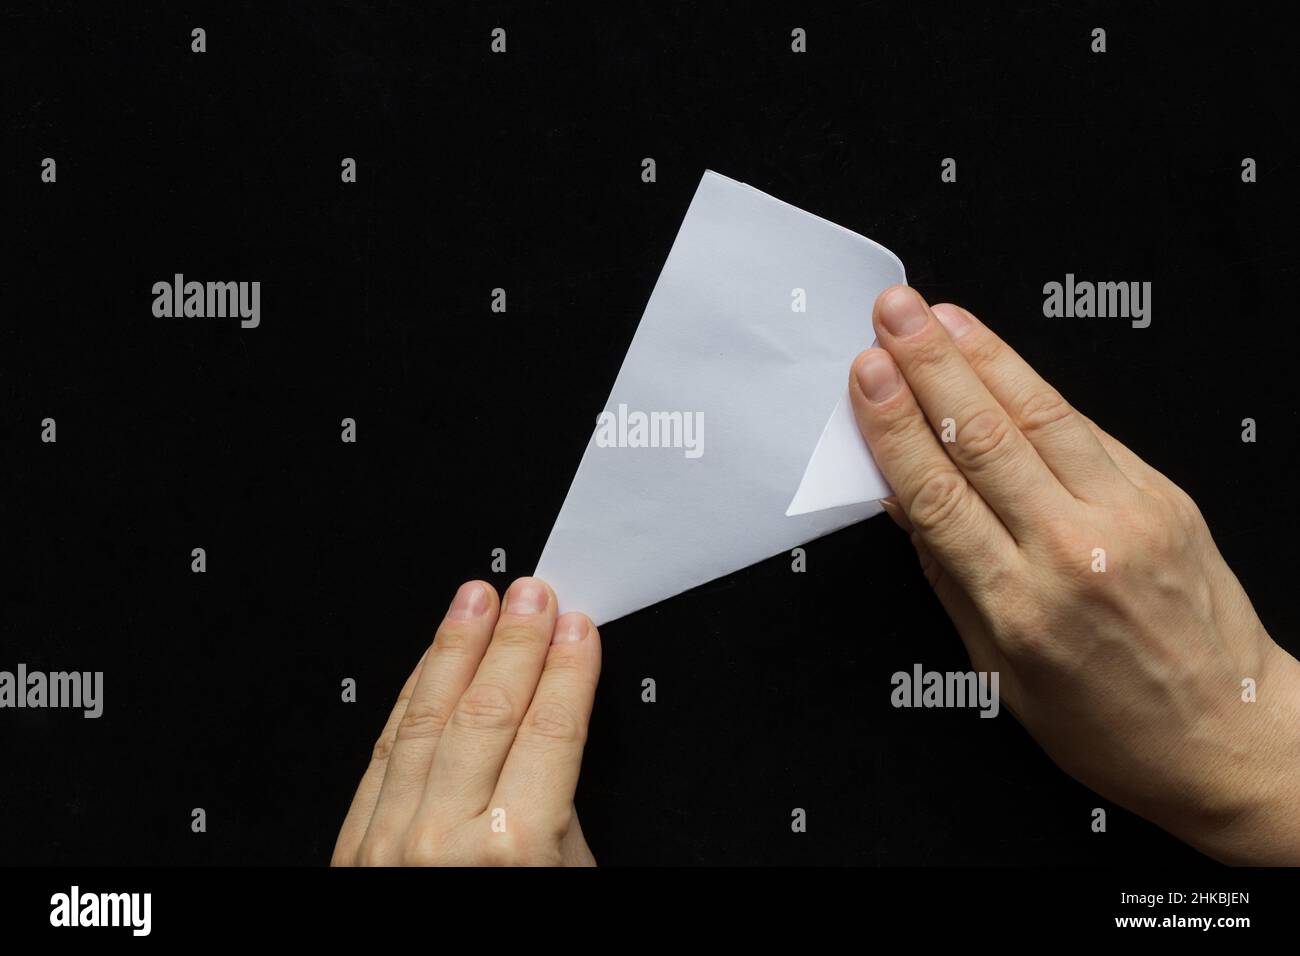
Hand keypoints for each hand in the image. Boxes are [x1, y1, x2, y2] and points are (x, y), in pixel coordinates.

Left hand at [332, 578, 600, 865]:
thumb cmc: (514, 937)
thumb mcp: (565, 879)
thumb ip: (555, 810)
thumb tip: (549, 726)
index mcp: (513, 853)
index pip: (550, 735)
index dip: (568, 673)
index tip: (578, 631)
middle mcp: (445, 842)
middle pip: (488, 714)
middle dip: (516, 642)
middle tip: (532, 595)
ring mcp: (391, 842)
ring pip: (427, 719)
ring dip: (457, 648)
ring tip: (477, 601)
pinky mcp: (355, 845)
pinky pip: (384, 749)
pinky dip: (412, 694)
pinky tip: (433, 658)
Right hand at [851, 285, 1299, 863]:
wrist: (1227, 737)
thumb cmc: (1108, 722)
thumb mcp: (999, 670)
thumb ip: (950, 578)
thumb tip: (906, 500)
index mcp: (1020, 606)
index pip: (939, 495)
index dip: (896, 426)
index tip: (867, 376)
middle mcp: (1072, 552)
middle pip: (983, 440)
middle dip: (929, 367)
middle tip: (893, 314)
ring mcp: (1126, 517)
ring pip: (1038, 417)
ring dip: (981, 357)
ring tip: (937, 315)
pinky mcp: (1162, 497)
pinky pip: (1087, 431)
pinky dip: (1034, 389)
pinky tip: (1000, 358)